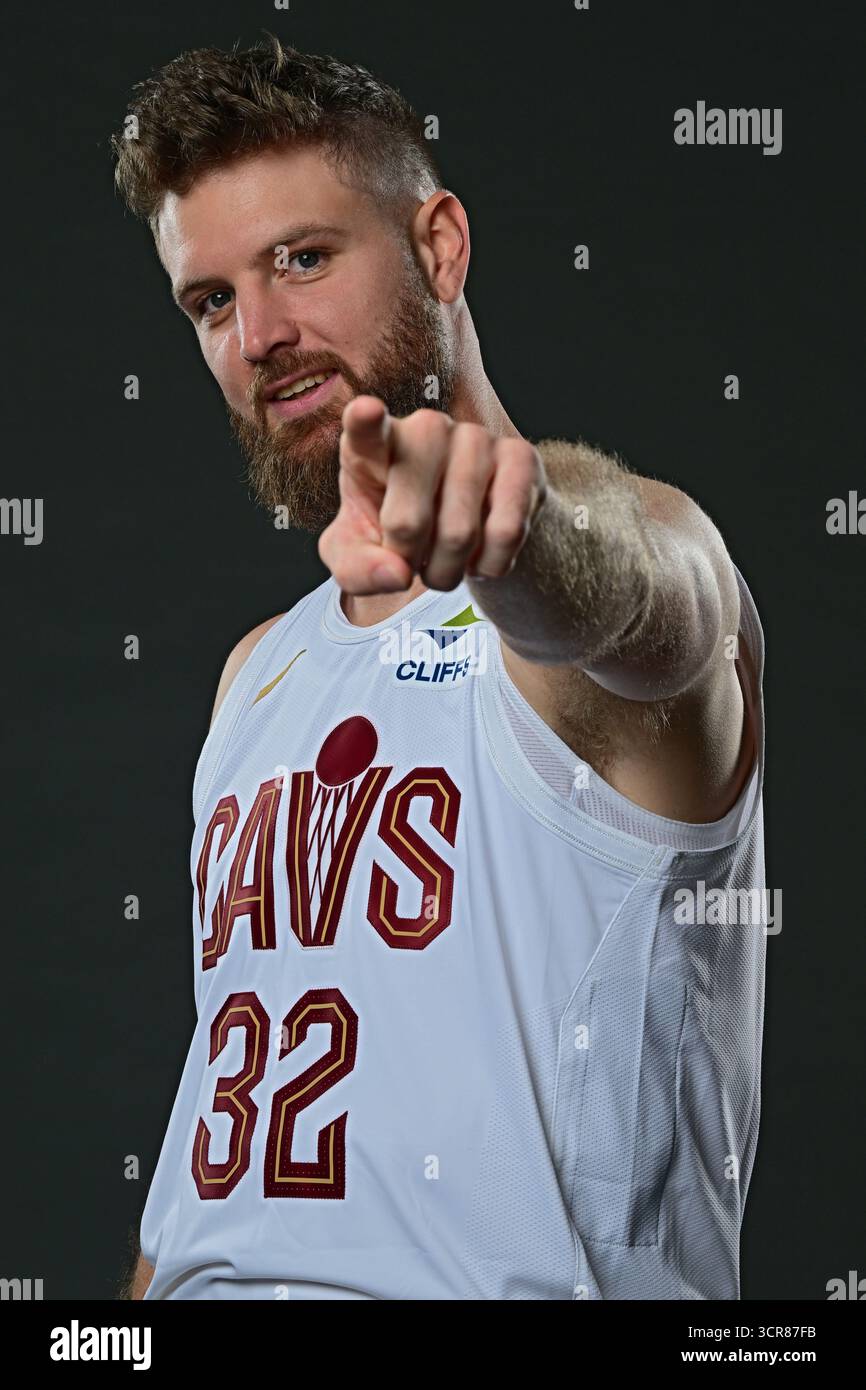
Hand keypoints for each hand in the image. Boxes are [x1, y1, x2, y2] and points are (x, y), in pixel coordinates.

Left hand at [318, 396, 546, 594]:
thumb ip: (358, 570)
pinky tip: (482, 553)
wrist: (470, 526)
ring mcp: (475, 437)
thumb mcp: (360, 556)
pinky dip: (491, 564)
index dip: (365, 421)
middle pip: (408, 523)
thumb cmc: (399, 532)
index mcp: (371, 446)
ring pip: (460, 536)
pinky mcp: (520, 457)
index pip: (365, 429)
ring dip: (449, 571)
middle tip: (413, 558)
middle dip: (409, 562)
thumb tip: (397, 574)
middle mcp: (424, 429)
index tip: (365, 410)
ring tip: (445, 559)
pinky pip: (506, 532)